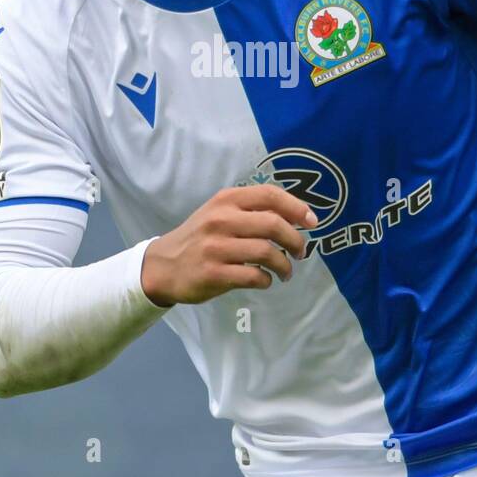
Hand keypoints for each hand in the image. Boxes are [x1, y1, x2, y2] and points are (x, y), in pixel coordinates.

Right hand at [140, 185, 317, 306]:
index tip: (312, 222)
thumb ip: (250, 209)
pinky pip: (253, 276)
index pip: (270, 195)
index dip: (297, 208)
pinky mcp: (212, 273)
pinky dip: (266, 280)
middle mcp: (221, 219)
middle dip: (296, 240)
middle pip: (274, 224)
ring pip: (266, 252)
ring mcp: (215, 247)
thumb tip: (296, 215)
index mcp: (226, 200)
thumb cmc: (200, 237)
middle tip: (300, 252)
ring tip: (285, 272)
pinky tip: (264, 280)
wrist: (163, 265)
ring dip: (284, 265)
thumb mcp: (219, 212)